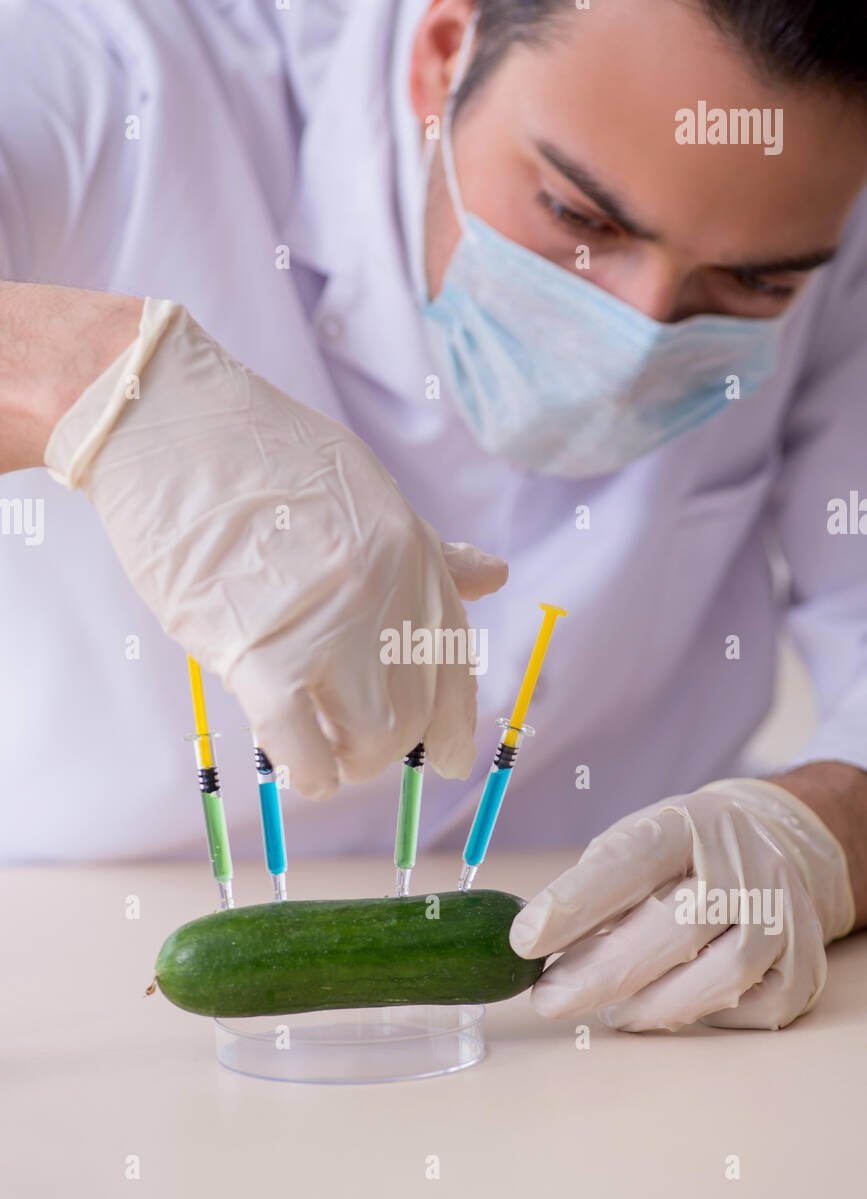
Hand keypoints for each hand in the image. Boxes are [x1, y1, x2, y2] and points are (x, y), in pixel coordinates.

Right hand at [44, 300, 506, 797]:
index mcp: (411, 550)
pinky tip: (297, 771)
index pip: (454, 661)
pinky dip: (307, 772)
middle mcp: (386, 590)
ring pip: (373, 736)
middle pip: (416, 709)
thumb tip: (494, 577)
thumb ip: (425, 549)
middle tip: (348, 748)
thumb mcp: (363, 488)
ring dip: (350, 762)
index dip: (453, 724)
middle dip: (387, 745)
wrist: (166, 420)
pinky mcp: (261, 653)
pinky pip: (302, 745)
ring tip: (321, 755)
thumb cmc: (253, 451)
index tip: (446, 758)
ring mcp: (329, 622)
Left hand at [510, 779, 854, 1030]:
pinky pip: (748, 1009)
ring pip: (718, 976)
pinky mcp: (802, 966)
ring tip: (608, 1010)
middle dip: (602, 971)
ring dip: (651, 1004)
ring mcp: (783, 914)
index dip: (576, 901)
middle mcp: (745, 863)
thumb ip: (591, 891)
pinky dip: (699, 1015)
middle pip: (676, 926)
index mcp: (689, 822)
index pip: (631, 859)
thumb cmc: (678, 858)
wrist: (769, 851)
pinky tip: (669, 1005)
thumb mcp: (633, 846)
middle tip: (549, 999)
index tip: (525, 939)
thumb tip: (533, 948)